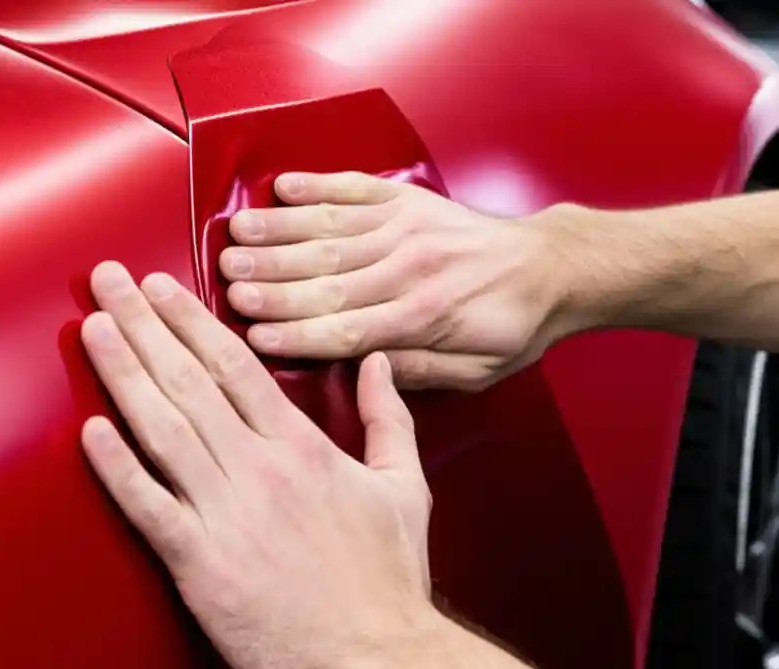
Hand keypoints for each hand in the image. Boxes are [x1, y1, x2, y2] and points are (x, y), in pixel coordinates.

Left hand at [79, 262, 435, 668]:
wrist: (377, 660)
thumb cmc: (389, 581)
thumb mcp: (405, 488)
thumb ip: (388, 419)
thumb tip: (378, 365)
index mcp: (303, 449)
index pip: (236, 366)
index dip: (190, 320)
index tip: (160, 287)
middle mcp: (259, 471)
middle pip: (189, 382)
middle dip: (143, 325)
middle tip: (108, 281)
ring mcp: (226, 516)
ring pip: (162, 430)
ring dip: (122, 375)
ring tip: (93, 330)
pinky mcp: (200, 565)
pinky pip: (148, 507)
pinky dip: (116, 468)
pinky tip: (89, 431)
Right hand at [221, 172, 584, 390]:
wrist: (551, 268)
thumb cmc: (511, 327)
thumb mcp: (475, 372)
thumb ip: (417, 372)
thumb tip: (362, 369)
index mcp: (422, 317)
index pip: (345, 329)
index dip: (296, 332)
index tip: (253, 334)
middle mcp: (408, 268)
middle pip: (327, 278)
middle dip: (272, 282)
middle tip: (227, 283)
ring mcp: (406, 227)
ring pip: (330, 232)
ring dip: (279, 234)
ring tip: (236, 237)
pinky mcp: (407, 201)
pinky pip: (354, 190)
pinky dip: (317, 186)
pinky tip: (281, 188)